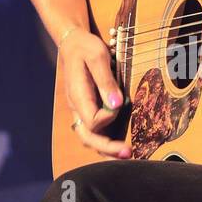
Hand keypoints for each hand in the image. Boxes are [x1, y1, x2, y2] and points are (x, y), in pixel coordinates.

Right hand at [59, 28, 131, 159]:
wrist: (74, 44)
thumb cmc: (86, 48)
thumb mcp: (97, 57)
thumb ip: (106, 81)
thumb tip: (116, 104)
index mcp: (78, 96)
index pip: (91, 120)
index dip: (108, 117)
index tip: (120, 104)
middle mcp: (78, 108)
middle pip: (88, 137)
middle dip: (107, 148)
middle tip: (128, 153)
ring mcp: (82, 111)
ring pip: (91, 138)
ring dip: (108, 150)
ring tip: (127, 156)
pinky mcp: (90, 111)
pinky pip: (96, 132)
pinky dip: (107, 142)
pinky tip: (121, 147)